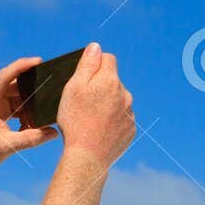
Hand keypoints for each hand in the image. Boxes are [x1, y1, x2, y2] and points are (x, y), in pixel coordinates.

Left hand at [0, 56, 59, 174]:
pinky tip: (31, 123)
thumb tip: (54, 133)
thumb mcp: (8, 146)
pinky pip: (13, 104)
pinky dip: (23, 111)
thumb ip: (32, 138)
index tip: (39, 60)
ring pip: (15, 95)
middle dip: (32, 87)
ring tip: (41, 112)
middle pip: (13, 84)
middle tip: (50, 88)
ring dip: (28, 103)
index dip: (22, 66)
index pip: (5, 76)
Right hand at [55, 42, 134, 169]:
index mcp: (110, 80)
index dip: (94, 65)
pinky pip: (121, 119)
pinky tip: (99, 130)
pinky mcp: (131, 130)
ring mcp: (130, 113)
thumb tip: (96, 47)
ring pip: (118, 100)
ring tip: (90, 119)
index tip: (83, 79)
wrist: (88, 157)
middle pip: (112, 80)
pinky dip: (112, 121)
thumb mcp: (74, 88)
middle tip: (83, 103)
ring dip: (107, 104)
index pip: (107, 58)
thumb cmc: (76, 121)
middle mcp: (125, 94)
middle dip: (100, 86)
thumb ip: (87, 64)